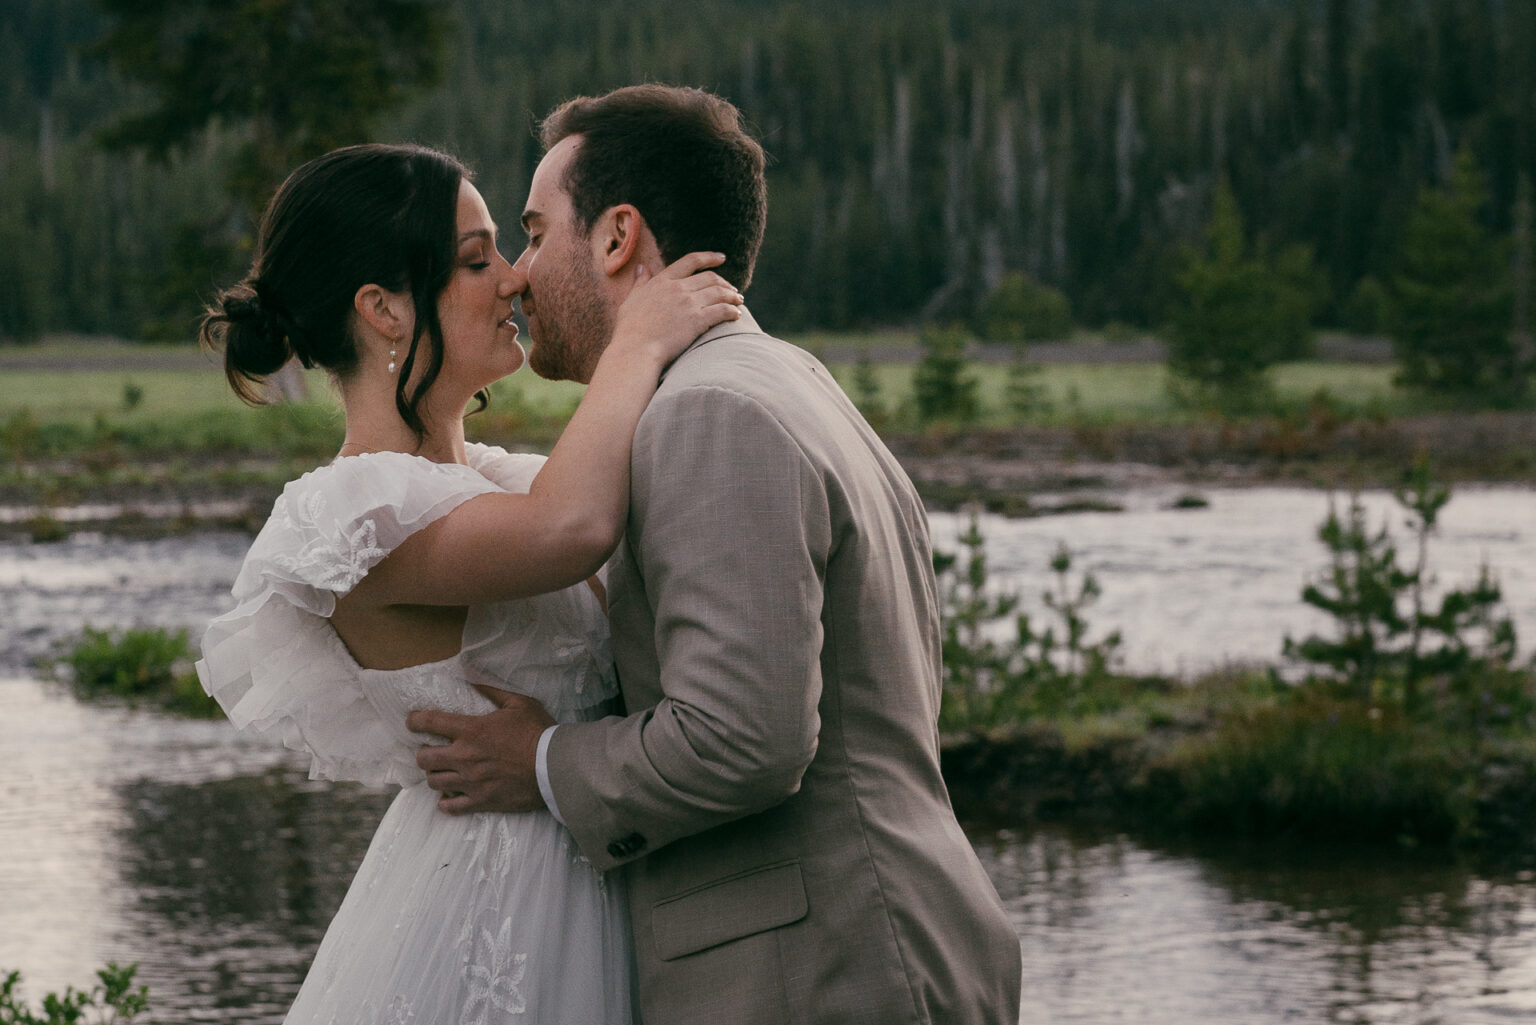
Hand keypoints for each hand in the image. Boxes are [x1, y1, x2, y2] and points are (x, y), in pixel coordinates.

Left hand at [408, 686, 555, 814]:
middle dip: (423, 753)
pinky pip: (451, 806)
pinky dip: (446, 802)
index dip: (414, 720)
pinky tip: (450, 796)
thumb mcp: (519, 703)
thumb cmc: (539, 732)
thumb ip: (492, 689)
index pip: (430, 722)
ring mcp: (471, 782)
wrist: (555, 768)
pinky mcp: (481, 801)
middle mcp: (465, 757)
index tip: (412, 721)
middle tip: (432, 750)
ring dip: (435, 775)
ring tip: (443, 771)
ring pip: (434, 782)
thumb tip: (471, 672)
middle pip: (424, 758)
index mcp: (472, 731)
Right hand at [610, 251, 743, 365]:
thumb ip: (640, 283)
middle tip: (733, 290)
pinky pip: (722, 311)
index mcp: (663, 280)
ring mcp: (689, 303)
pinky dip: (732, 311)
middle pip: (710, 278)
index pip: (691, 261)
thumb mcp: (631, 300)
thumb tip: (642, 268)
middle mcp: (678, 288)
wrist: (635, 350)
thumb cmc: (629, 329)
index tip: (721, 258)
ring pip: (720, 293)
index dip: (709, 257)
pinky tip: (736, 315)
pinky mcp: (698, 320)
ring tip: (739, 301)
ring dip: (733, 296)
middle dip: (726, 283)